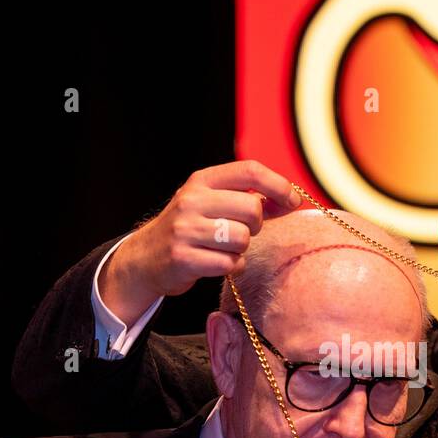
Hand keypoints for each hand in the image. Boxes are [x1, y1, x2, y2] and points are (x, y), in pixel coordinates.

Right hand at [99, 160, 299, 323]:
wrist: (145, 258)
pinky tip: (216, 263)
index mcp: (202, 181)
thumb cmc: (189, 229)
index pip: (249, 171)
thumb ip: (247, 199)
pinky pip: (229, 264)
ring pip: (242, 239)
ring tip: (223, 249)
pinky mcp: (183, 258)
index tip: (292, 201)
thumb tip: (290, 200)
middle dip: (256, 225)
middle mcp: (191, 200)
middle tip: (242, 232)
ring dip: (241, 249)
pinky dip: (231, 267)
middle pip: (251, 209)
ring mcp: (185, 229)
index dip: (278, 185)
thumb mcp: (211, 204)